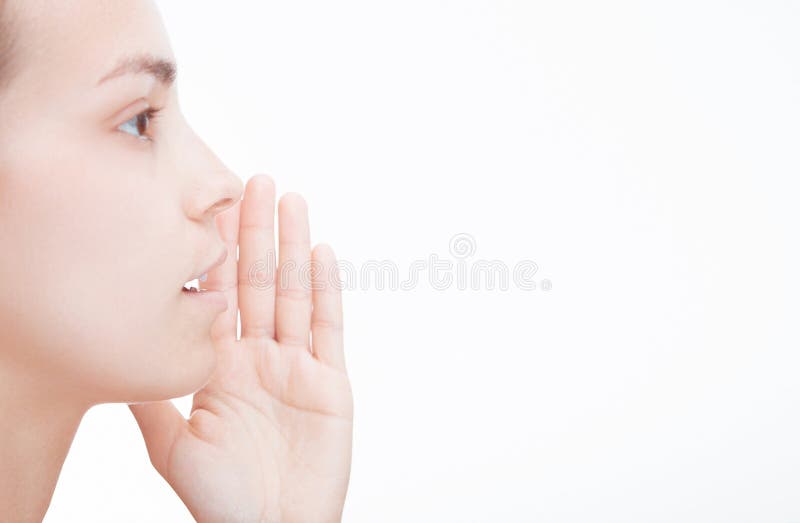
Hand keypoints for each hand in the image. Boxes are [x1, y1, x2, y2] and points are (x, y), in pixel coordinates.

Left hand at [129, 175, 352, 522]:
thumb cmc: (222, 500)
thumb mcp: (172, 447)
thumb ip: (152, 397)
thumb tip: (124, 348)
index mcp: (222, 366)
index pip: (219, 296)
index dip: (217, 251)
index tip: (213, 207)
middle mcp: (260, 357)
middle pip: (258, 282)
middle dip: (257, 232)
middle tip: (257, 182)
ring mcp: (297, 365)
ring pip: (294, 293)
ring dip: (293, 246)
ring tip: (292, 200)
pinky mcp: (330, 380)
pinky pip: (328, 326)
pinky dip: (327, 289)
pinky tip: (322, 252)